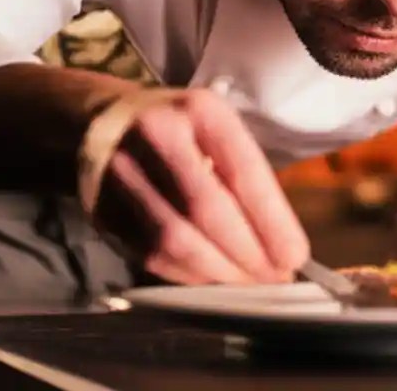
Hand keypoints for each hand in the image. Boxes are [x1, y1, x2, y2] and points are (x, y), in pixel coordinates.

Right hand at [82, 87, 308, 284]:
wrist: (102, 121)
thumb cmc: (182, 130)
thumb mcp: (217, 130)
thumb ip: (245, 176)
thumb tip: (280, 243)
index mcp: (200, 110)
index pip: (242, 170)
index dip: (271, 220)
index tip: (294, 256)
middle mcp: (156, 135)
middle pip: (207, 209)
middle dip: (248, 254)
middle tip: (275, 278)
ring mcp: (121, 173)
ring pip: (175, 239)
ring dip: (219, 271)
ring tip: (248, 285)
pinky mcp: (101, 209)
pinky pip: (151, 254)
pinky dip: (188, 274)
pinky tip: (211, 280)